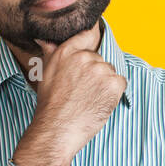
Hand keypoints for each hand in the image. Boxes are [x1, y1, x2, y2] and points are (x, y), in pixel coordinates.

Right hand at [10, 24, 126, 165]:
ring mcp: (101, 70)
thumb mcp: (45, 74)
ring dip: (104, 83)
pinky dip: (113, 93)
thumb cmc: (49, 105)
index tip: (85, 64)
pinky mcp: (114, 84)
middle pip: (98, 58)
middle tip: (82, 91)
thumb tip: (44, 39)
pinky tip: (98, 102)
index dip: (87, 49)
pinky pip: (120, 83)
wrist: (57, 129)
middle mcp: (85, 57)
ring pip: (109, 71)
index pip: (86, 36)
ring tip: (88, 99)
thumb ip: (50, 52)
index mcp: (67, 51)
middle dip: (94, 72)